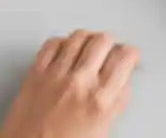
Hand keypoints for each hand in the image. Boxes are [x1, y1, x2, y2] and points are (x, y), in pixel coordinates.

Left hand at [0, 30, 139, 137]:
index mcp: (100, 101)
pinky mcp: (34, 73)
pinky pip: (51, 43)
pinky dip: (61, 42)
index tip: (129, 55)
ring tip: (89, 45)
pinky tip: (65, 48)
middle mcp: (79, 83)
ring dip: (87, 38)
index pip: (124, 58)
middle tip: (109, 49)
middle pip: (102, 41)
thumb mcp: (101, 133)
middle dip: (110, 43)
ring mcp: (55, 75)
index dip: (130, 54)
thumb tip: (121, 86)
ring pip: (77, 36)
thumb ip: (115, 106)